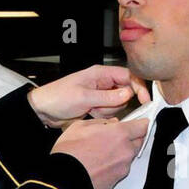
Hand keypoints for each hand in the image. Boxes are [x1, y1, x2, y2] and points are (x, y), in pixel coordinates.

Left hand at [28, 64, 150, 127]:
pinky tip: (90, 113)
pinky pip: (110, 111)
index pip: (128, 76)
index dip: (138, 87)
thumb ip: (108, 97)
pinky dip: (104, 115)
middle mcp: (103, 82)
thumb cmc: (58, 97)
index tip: (144, 101)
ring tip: (92, 110)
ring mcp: (101, 94)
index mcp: (100, 73)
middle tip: (102, 107)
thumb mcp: (84, 97)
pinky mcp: (98, 105)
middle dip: (118, 103)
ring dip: (109, 110)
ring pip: (119, 103)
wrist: (44, 110)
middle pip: (126, 91)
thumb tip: (128, 94)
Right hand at [52, 116, 148, 188]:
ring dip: (122, 152)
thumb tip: (109, 123)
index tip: (137, 122)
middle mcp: (126, 150)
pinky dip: (115, 164)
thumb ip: (99, 122)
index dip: (140, 123)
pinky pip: (121, 168)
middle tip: (116, 136)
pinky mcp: (118, 179)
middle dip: (131, 137)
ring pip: (130, 155)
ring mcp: (123, 167)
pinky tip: (101, 163)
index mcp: (119, 133)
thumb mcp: (79, 126)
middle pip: (139, 141)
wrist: (64, 180)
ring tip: (103, 151)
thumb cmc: (69, 153)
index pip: (142, 126)